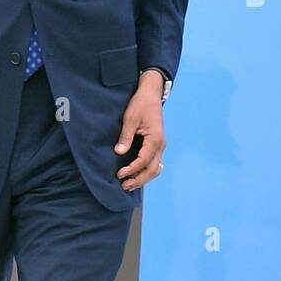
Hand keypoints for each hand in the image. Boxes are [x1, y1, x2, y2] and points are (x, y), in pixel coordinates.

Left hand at [114, 75, 165, 190]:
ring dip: (143, 178)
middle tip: (124, 186)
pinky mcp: (157, 145)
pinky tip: (135, 175)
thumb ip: (126, 137)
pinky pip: (154, 163)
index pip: (144, 160)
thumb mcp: (130, 119)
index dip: (132, 170)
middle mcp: (161, 145)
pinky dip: (146, 171)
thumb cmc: (140, 105)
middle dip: (139, 179)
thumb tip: (119, 152)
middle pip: (153, 169)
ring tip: (129, 184)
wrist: (150, 94)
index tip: (119, 174)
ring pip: (155, 168)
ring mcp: (160, 146)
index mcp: (155, 139)